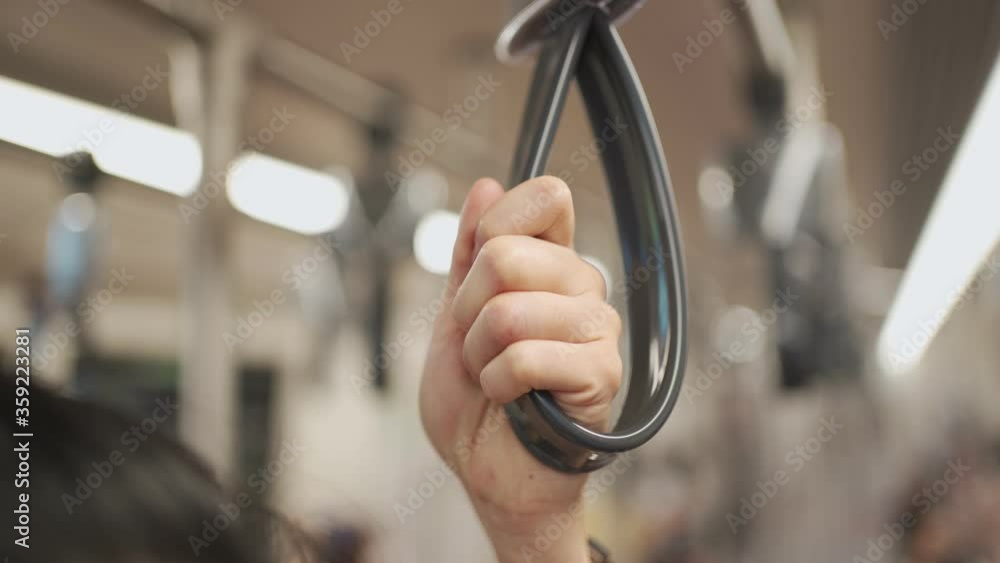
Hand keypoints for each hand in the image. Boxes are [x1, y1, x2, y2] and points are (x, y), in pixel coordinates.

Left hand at [419, 177, 622, 562]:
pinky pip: (524, 357)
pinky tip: (512, 399)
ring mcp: (597, 328)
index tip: (477, 278)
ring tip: (494, 378)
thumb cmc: (474, 400)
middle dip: (467, 310)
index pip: (546, 197)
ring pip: (508, 311)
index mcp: (550, 263)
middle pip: (505, 254)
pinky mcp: (600, 373)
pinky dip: (497, 384)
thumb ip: (467, 252)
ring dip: (478, 355)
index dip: (494, 228)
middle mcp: (582, 286)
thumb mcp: (452, 316)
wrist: (487, 470)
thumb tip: (488, 187)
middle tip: (478, 345)